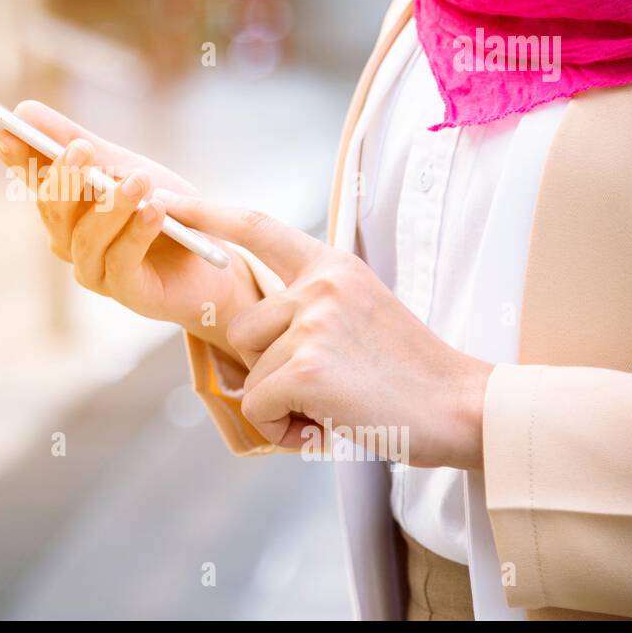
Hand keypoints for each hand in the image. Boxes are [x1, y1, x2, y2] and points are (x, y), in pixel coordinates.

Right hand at [0, 101, 259, 355]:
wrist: (212, 261)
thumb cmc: (162, 211)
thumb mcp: (124, 167)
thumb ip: (79, 142)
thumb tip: (25, 111)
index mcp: (66, 207)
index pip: (33, 180)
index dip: (19, 158)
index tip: (10, 132)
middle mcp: (70, 239)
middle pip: (53, 209)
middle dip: (66, 178)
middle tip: (84, 148)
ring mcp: (94, 268)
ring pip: (85, 237)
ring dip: (112, 206)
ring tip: (140, 180)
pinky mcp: (126, 291)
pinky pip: (121, 261)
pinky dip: (136, 234)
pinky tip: (156, 211)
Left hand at [159, 192, 492, 469]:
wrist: (462, 409)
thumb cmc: (409, 374)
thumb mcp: (360, 313)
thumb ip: (310, 308)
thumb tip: (251, 334)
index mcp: (332, 266)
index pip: (257, 226)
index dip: (207, 214)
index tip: (168, 202)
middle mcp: (319, 285)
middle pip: (243, 329)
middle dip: (267, 370)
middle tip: (325, 389)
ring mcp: (311, 324)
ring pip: (252, 374)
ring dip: (281, 404)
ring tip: (334, 408)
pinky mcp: (304, 368)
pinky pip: (259, 407)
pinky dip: (283, 430)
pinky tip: (327, 427)